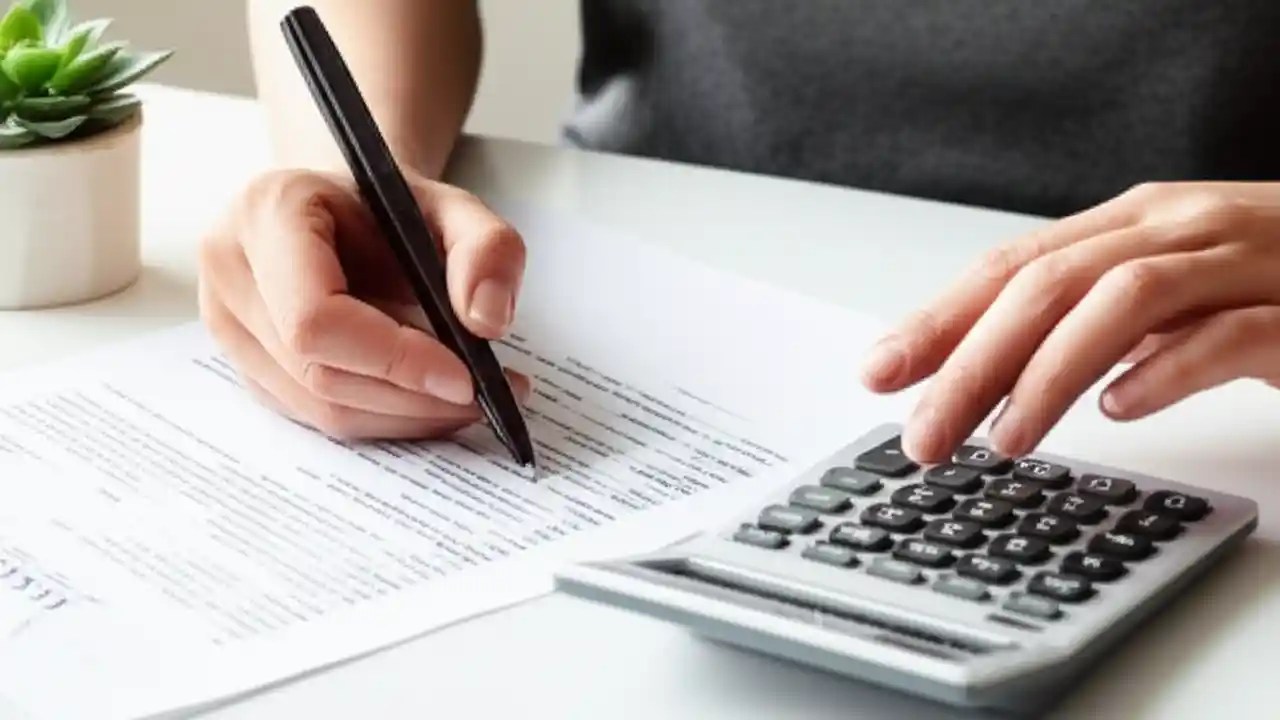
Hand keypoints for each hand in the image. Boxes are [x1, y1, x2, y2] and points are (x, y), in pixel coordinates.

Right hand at [198, 168, 529, 438]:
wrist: (346, 211)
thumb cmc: (390, 207)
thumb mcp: (456, 207)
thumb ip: (488, 249)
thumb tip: (487, 322)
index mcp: (269, 211)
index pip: (316, 316)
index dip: (392, 359)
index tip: (465, 377)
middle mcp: (231, 269)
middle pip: (318, 372)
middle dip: (411, 398)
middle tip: (485, 398)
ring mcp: (225, 323)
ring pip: (317, 407)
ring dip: (403, 417)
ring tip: (469, 400)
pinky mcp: (245, 365)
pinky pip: (315, 416)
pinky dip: (382, 419)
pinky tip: (427, 401)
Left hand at [860, 181, 1279, 461]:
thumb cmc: (1270, 280)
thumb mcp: (1161, 290)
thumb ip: (1083, 318)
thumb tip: (986, 369)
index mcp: (1130, 223)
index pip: (1009, 266)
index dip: (938, 319)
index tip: (880, 374)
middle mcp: (1174, 228)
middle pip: (1045, 285)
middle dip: (969, 361)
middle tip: (923, 433)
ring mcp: (1240, 261)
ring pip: (1120, 301)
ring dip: (1048, 373)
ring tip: (1004, 439)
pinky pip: (1224, 332)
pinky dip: (1165, 369)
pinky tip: (1121, 410)